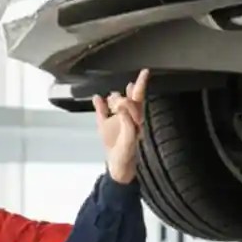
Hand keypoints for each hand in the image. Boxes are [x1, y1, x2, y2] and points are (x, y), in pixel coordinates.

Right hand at [93, 69, 148, 184]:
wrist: (118, 168)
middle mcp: (127, 117)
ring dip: (113, 98)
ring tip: (111, 97)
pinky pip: (101, 112)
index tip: (145, 72)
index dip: (142, 85)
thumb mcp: (129, 140)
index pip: (139, 99)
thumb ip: (127, 123)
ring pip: (114, 102)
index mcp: (136, 119)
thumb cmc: (127, 157)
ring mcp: (115, 121)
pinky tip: (97, 98)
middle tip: (121, 95)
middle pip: (127, 98)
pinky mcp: (104, 126)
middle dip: (124, 94)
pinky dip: (98, 104)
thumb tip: (122, 108)